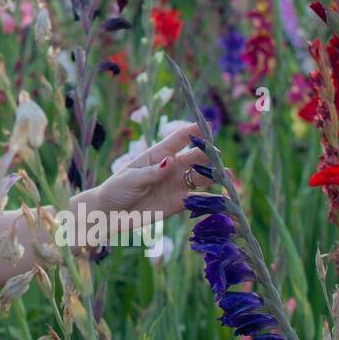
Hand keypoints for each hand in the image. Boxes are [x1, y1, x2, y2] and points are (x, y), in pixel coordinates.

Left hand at [86, 122, 218, 219]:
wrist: (111, 214)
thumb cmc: (117, 189)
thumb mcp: (130, 179)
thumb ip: (151, 172)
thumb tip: (171, 162)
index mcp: (158, 155)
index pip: (178, 139)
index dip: (193, 131)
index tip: (207, 125)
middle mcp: (171, 167)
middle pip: (195, 157)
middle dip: (208, 154)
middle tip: (218, 155)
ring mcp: (177, 185)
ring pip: (201, 177)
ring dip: (215, 175)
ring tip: (227, 175)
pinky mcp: (179, 203)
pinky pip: (199, 199)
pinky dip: (212, 199)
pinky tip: (224, 199)